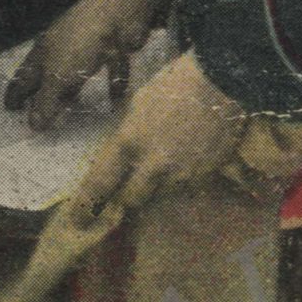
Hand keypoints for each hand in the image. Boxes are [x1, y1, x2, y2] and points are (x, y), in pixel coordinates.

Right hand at [4, 0, 170, 130]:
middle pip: (49, 78)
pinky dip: (111, 88)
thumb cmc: (80, 42)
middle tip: (39, 118)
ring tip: (69, 115)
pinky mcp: (112, 52)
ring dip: (73, 94)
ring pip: (76, 76)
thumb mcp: (58, 75)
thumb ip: (46, 100)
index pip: (23, 76)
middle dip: (44, 97)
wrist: (118, 12)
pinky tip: (114, 104)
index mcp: (43, 53)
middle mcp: (62, 51)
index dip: (16, 93)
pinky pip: (109, 73)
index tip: (10, 109)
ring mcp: (88, 51)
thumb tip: (32, 127)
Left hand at [67, 50, 245, 228]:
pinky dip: (183, 177)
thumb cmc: (175, 83)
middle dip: (128, 196)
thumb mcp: (138, 105)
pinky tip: (190, 155)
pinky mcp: (205, 176)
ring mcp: (181, 174)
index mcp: (128, 142)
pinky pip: (187, 186)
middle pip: (131, 200)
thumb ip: (127, 136)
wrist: (223, 80)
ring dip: (159, 185)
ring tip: (169, 160)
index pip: (100, 184)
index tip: (78, 220)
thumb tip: (119, 158)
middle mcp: (153, 165)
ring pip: (161, 194)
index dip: (86, 206)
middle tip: (130, 188)